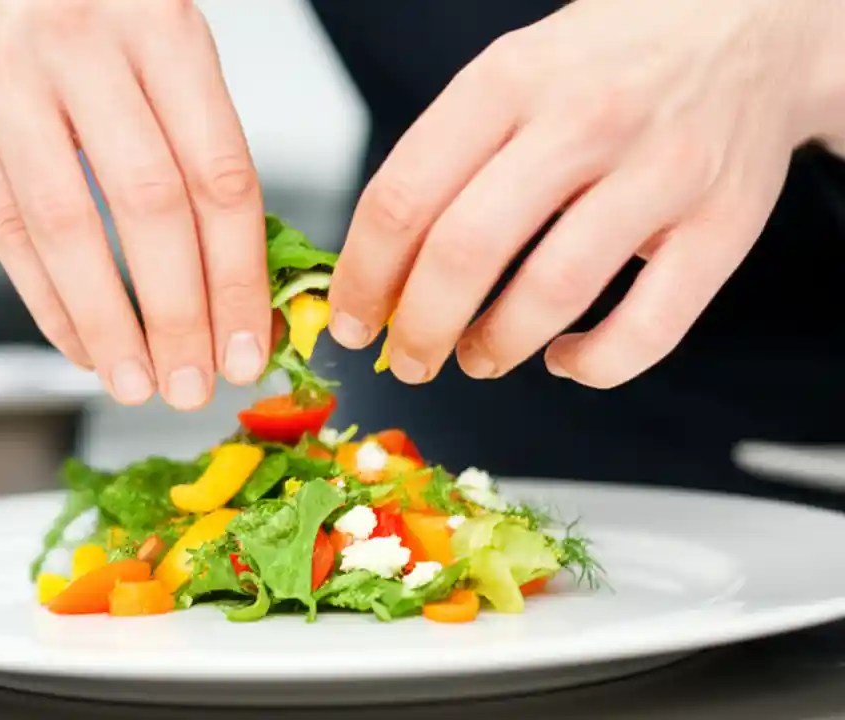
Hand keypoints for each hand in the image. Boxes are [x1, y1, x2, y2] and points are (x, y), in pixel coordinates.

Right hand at [0, 0, 268, 408]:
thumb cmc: (85, 36)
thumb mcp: (159, 61)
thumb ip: (200, 156)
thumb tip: (244, 297)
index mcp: (162, 24)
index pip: (218, 172)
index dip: (237, 275)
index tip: (246, 346)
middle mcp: (81, 40)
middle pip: (149, 203)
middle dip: (177, 314)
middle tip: (193, 384)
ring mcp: (3, 79)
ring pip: (68, 229)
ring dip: (110, 325)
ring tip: (138, 383)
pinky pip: (10, 236)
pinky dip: (52, 306)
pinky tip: (85, 346)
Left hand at [329, 0, 844, 387]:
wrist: (749, 23)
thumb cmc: (611, 62)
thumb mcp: (513, 71)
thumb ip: (448, 157)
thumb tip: (380, 266)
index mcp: (510, 80)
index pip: (405, 194)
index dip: (364, 276)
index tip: (354, 319)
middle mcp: (584, 121)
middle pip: (467, 251)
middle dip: (420, 328)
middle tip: (408, 358)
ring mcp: (660, 172)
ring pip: (552, 293)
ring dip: (495, 348)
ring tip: (477, 357)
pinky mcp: (723, 225)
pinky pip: (649, 328)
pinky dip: (594, 365)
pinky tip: (565, 359)